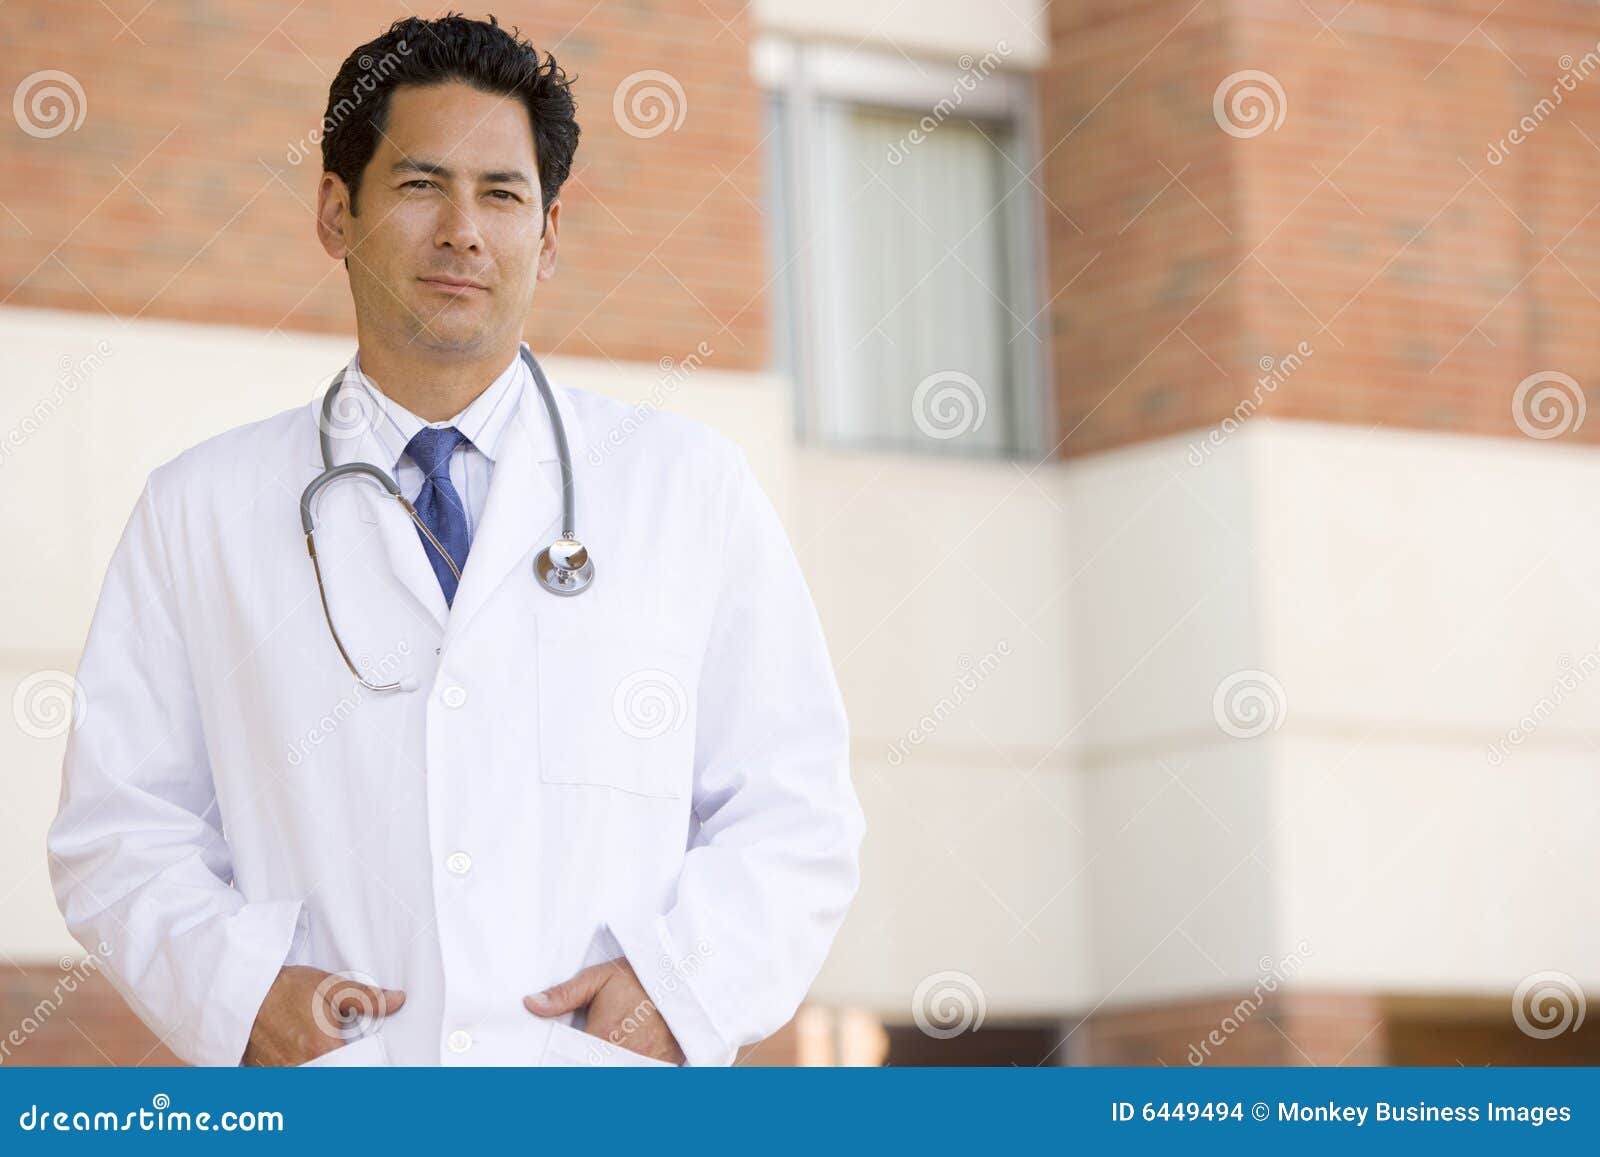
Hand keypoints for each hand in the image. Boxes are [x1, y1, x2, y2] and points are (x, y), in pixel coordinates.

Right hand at [241, 966, 405, 1065]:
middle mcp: (301, 1067)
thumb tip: (397, 1001)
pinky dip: (301, 1074)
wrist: (245, 992)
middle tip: (346, 1059)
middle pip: (332, 1080)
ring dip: (321, 1073)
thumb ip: (367, 998)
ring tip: (325, 1058)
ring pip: (310, 1082)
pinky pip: (290, 1081)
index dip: (363, 1068)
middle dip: (343, 1071)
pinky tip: (303, 1061)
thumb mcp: (332, 987)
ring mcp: (282, 1074)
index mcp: (322, 1049)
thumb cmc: (288, 988)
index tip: (368, 1061)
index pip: (353, 1073)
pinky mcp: (267, 1075)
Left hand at [524, 957, 684, 1064]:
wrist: (680, 977)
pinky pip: (639, 1078)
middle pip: (591, 1075)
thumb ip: (564, 994)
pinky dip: (627, 1074)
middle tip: (577, 1064)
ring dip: (604, 1073)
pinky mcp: (661, 1067)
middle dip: (580, 1070)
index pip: (569, 1065)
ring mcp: (645, 1064)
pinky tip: (618, 1067)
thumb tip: (531, 1004)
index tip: (551, 1067)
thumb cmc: (637, 977)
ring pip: (615, 1079)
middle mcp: (624, 1055)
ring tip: (597, 1065)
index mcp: (603, 1036)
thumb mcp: (598, 977)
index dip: (560, 1067)